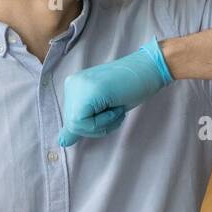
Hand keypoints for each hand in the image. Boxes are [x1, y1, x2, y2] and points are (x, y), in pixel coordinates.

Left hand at [58, 37, 173, 146]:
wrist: (149, 69)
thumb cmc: (132, 87)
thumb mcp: (104, 108)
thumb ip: (83, 123)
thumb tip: (62, 142)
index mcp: (74, 86)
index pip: (72, 120)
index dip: (93, 124)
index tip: (109, 107)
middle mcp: (71, 85)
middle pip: (74, 125)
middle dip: (98, 126)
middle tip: (115, 109)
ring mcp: (77, 87)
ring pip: (78, 127)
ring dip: (103, 124)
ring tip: (116, 106)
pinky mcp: (86, 93)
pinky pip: (86, 124)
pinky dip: (105, 121)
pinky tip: (115, 105)